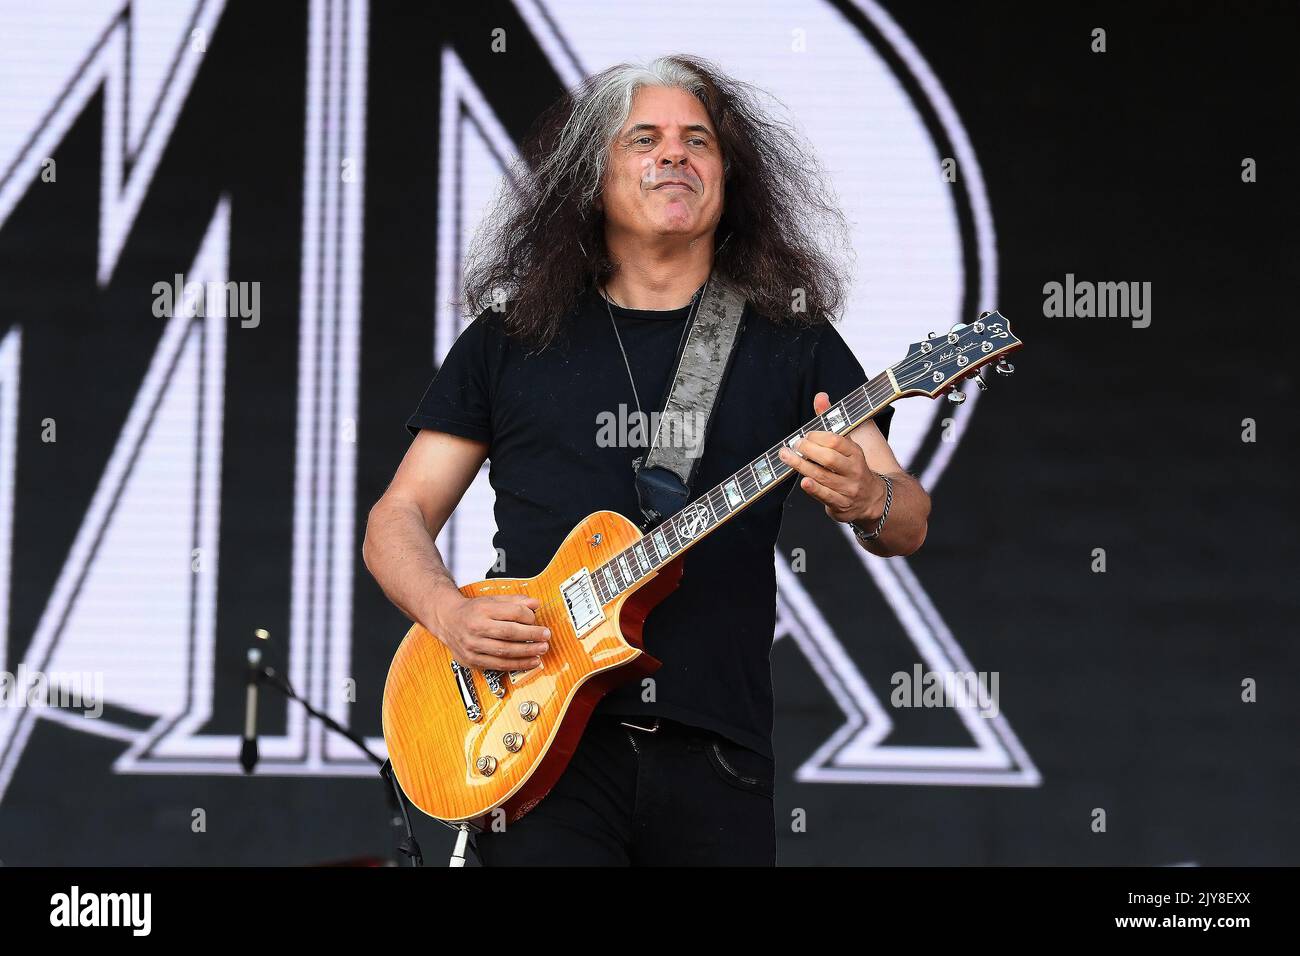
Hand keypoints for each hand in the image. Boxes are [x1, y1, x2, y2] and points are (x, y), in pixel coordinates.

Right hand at [430, 592, 550, 670]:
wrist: (446, 620)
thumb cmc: (472, 610)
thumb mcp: (492, 600)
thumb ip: (514, 601)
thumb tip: (535, 604)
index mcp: (482, 609)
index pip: (511, 612)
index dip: (528, 617)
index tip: (536, 619)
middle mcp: (475, 628)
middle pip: (509, 633)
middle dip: (531, 635)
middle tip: (546, 636)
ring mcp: (472, 646)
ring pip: (504, 652)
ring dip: (527, 652)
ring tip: (541, 650)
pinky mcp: (472, 660)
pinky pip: (498, 665)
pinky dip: (517, 665)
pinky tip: (530, 662)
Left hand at [778, 391, 886, 523]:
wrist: (873, 498)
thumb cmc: (853, 466)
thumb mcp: (848, 442)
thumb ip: (831, 420)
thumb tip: (820, 396)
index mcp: (856, 453)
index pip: (837, 442)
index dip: (817, 437)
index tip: (805, 435)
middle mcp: (854, 471)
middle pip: (829, 459)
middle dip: (807, 450)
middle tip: (793, 446)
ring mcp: (849, 489)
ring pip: (824, 477)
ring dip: (802, 467)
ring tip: (786, 457)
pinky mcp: (843, 505)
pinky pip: (827, 497)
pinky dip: (814, 489)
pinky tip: (804, 481)